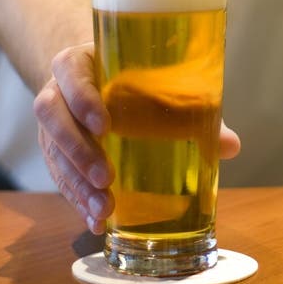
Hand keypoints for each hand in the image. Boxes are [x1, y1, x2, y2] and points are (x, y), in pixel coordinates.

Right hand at [34, 43, 240, 233]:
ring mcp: (54, 123)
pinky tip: (97, 220)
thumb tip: (230, 145)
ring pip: (52, 151)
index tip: (104, 124)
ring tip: (105, 207)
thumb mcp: (157, 83)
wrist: (102, 81)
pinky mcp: (55, 153)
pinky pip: (58, 176)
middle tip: (108, 176)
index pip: (69, 70)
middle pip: (52, 115)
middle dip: (78, 150)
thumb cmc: (135, 80)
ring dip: (77, 182)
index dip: (81, 96)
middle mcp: (59, 91)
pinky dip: (78, 200)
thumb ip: (191, 109)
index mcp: (83, 63)